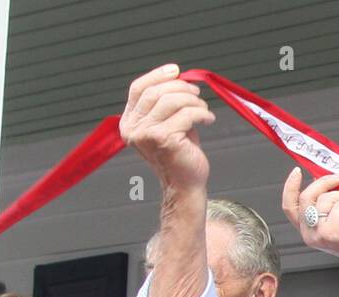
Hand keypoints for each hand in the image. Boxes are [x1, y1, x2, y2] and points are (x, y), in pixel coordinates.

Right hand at [120, 64, 213, 190]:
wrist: (184, 184)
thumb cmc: (179, 153)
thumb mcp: (167, 123)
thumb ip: (166, 102)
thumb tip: (177, 76)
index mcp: (129, 122)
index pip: (138, 88)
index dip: (157, 75)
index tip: (176, 70)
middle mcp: (133, 128)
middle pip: (156, 92)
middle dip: (181, 88)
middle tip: (197, 94)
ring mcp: (146, 134)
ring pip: (172, 101)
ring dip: (193, 100)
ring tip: (204, 109)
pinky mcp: (164, 139)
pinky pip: (187, 114)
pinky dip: (202, 113)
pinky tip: (209, 119)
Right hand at [281, 168, 338, 268]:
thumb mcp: (337, 212)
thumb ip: (326, 197)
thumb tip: (321, 177)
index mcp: (308, 229)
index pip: (290, 207)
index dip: (290, 187)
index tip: (297, 172)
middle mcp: (310, 234)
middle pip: (306, 197)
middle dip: (324, 182)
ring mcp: (320, 234)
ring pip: (324, 199)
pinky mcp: (334, 232)